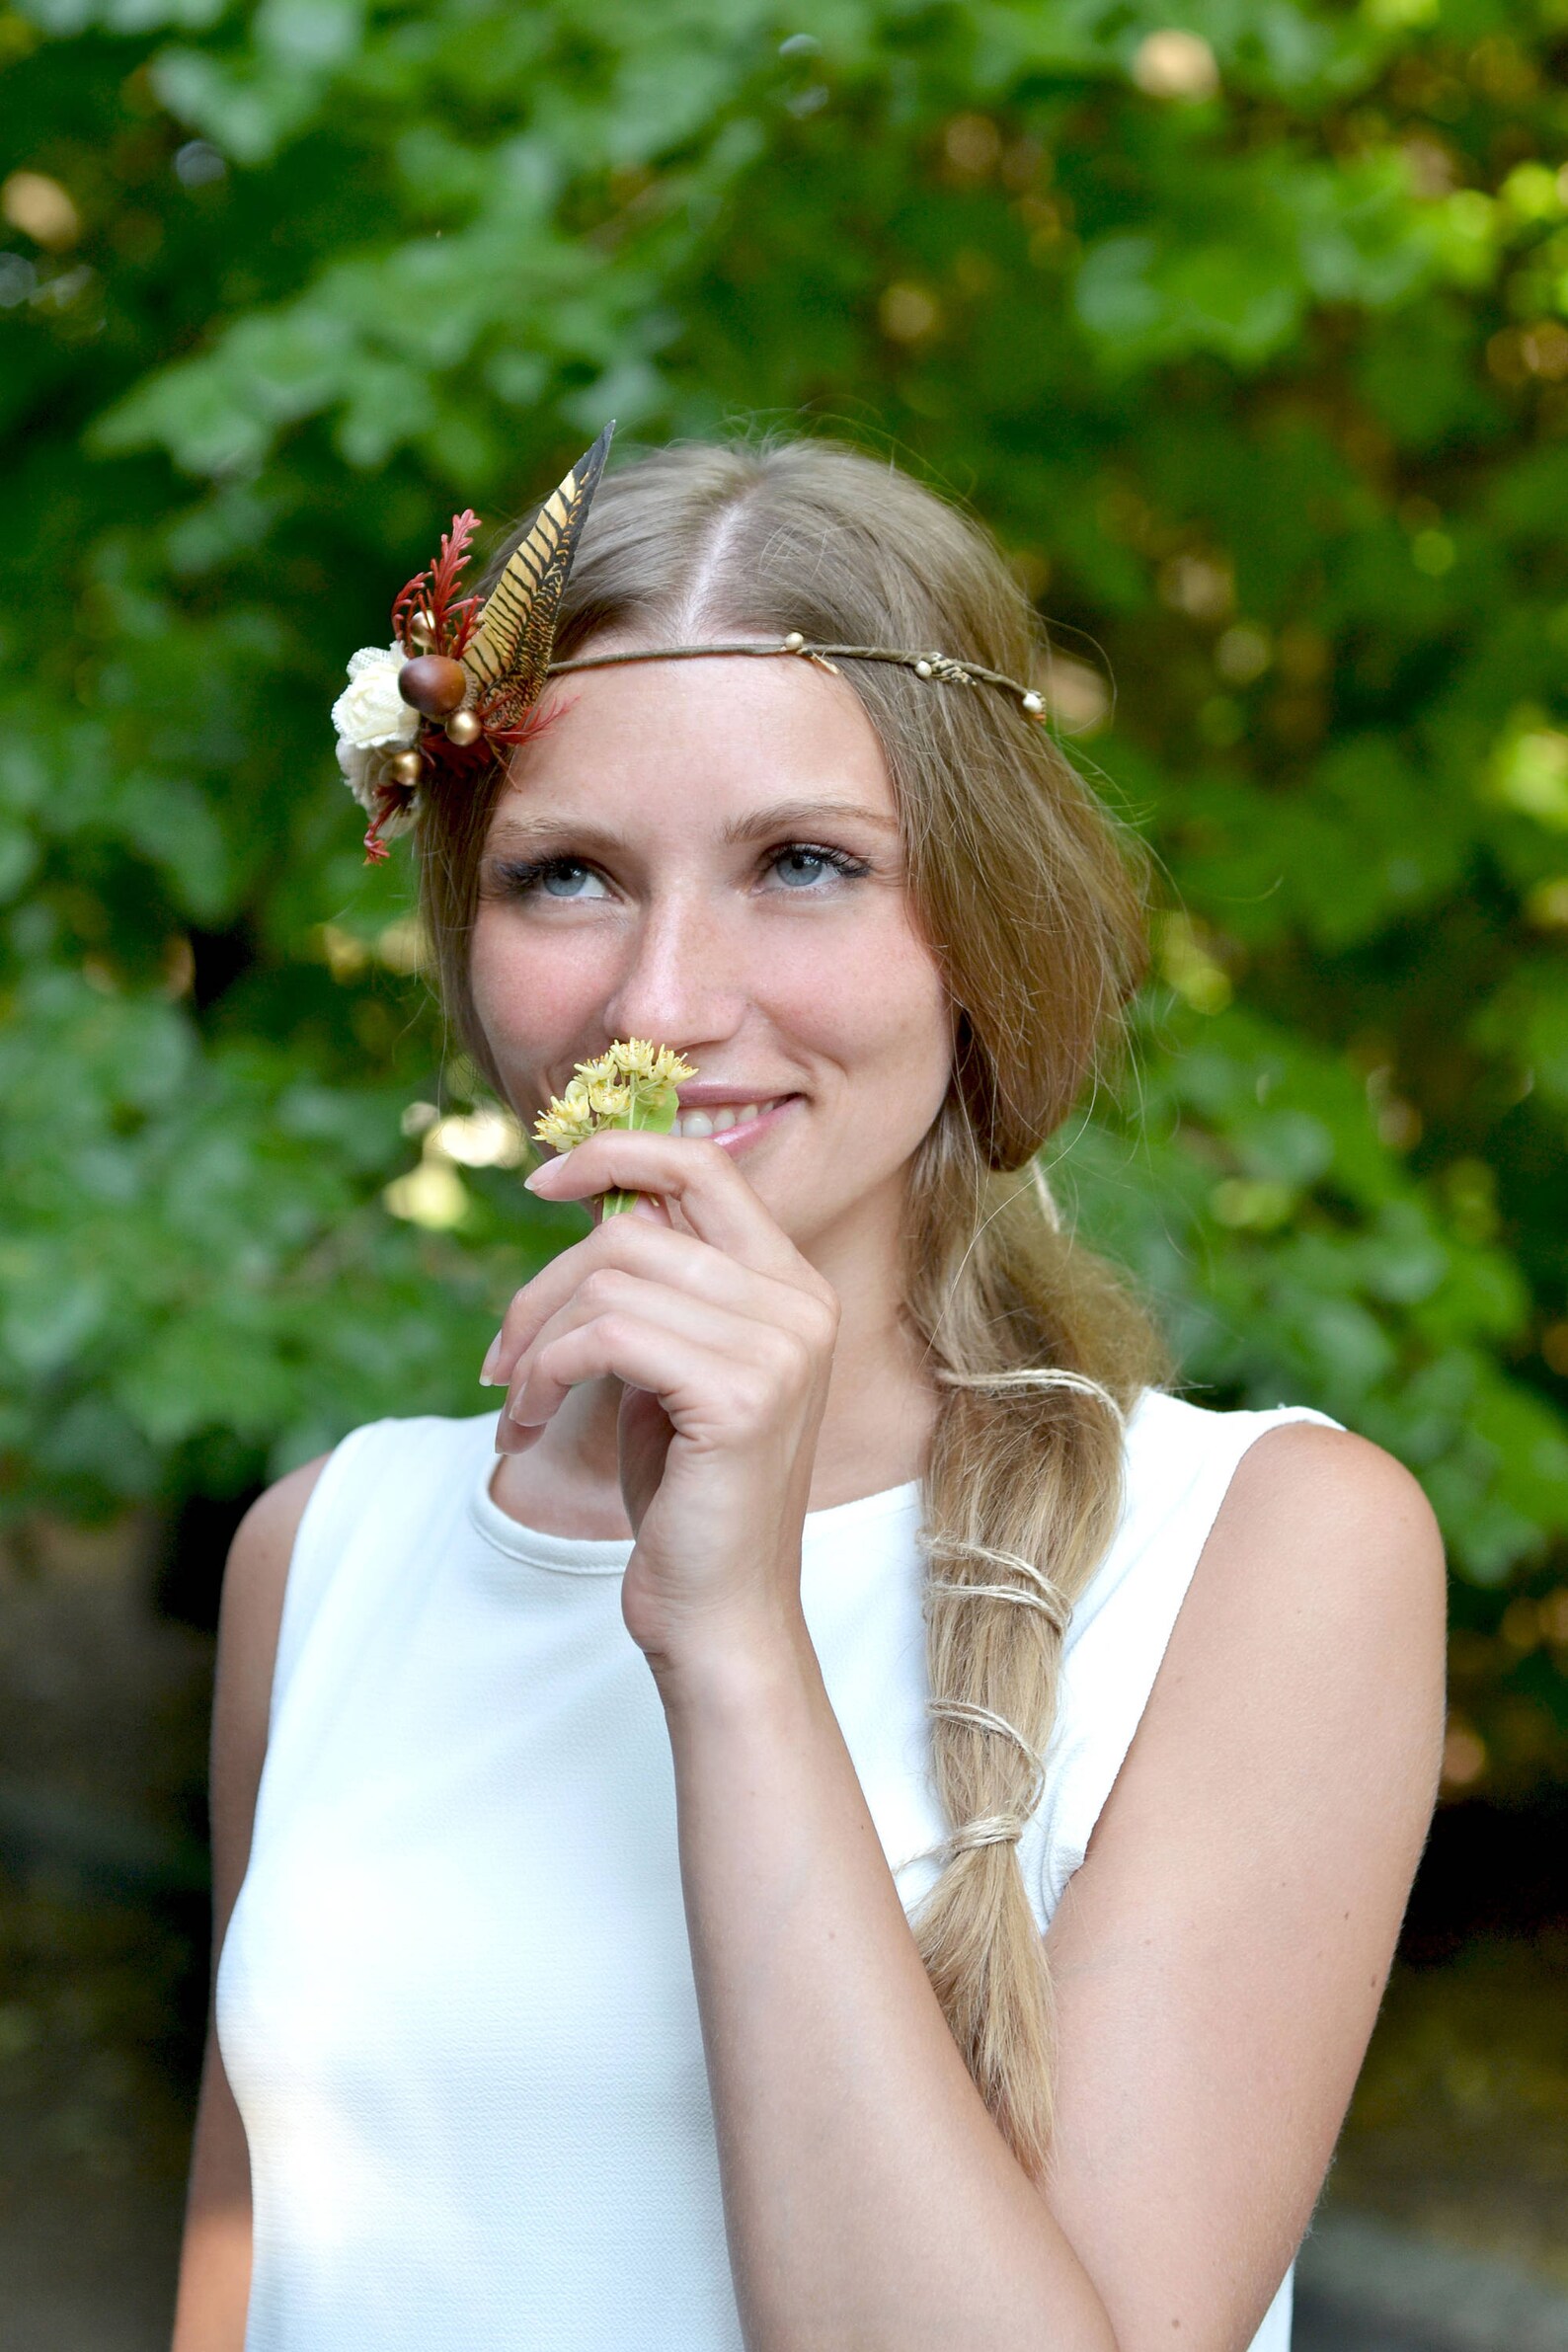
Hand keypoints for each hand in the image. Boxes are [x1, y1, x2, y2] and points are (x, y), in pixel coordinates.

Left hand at [485, 1131, 840, 1675]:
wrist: (721, 1615)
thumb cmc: (686, 1497)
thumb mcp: (668, 1369)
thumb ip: (653, 1287)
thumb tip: (590, 1200)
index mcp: (793, 1284)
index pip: (704, 1167)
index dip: (617, 1152)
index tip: (542, 1181)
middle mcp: (801, 1302)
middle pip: (634, 1229)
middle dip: (542, 1288)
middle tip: (502, 1359)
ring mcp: (780, 1346)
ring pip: (609, 1281)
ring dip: (536, 1343)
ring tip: (518, 1402)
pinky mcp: (742, 1396)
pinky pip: (607, 1335)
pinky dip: (547, 1372)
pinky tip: (531, 1421)